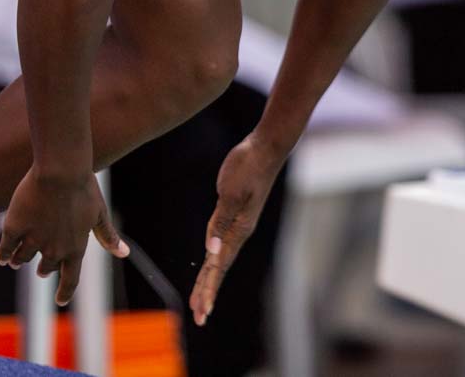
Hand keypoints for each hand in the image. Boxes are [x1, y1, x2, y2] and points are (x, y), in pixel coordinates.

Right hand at [0, 167, 127, 305]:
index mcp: (76, 248)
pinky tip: (3, 257)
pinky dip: (4, 255)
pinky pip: (6, 249)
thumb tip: (124, 253)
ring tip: (17, 261)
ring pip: (22, 259)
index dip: (65, 292)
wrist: (61, 171)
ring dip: (20, 262)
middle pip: (45, 268)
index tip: (61, 300)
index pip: (71, 280)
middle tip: (41, 270)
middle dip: (43, 269)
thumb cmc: (84, 189)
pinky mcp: (14, 229)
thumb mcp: (99, 213)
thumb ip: (108, 236)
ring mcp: (32, 241)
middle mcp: (54, 250)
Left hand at [191, 132, 285, 326]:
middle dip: (208, 293)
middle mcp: (239, 232)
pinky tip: (210, 264)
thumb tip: (212, 251)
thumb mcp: (231, 192)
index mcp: (238, 230)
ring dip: (209, 280)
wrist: (265, 147)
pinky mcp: (234, 213)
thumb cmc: (248, 166)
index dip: (209, 290)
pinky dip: (213, 259)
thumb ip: (220, 222)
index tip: (202, 311)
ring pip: (219, 258)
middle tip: (198, 318)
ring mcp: (238, 223)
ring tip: (200, 300)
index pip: (219, 268)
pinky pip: (220, 242)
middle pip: (219, 269)